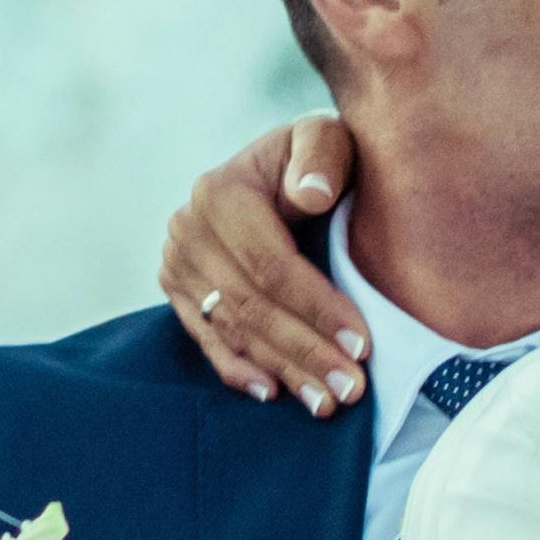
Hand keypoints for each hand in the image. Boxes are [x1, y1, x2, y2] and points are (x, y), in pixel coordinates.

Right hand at [160, 114, 370, 414]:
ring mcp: (177, 262)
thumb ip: (321, 155)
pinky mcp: (177, 289)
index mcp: (221, 193)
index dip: (317, 308)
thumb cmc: (312, 157)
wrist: (274, 167)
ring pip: (232, 329)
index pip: (272, 265)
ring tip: (325, 401)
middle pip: (251, 306)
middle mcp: (188, 228)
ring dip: (281, 369)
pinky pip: (206, 338)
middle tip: (351, 389)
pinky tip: (273, 392)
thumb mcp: (323, 138)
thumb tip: (312, 195)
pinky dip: (237, 369)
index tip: (362, 345)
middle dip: (304, 351)